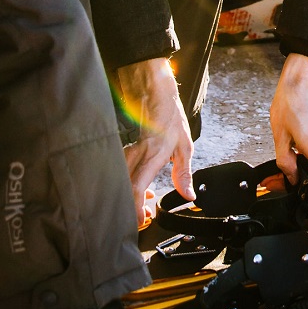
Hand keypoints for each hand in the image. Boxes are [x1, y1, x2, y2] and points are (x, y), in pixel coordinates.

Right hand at [113, 58, 193, 226]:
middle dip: (129, 208)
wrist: (152, 89)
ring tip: (143, 205)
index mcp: (151, 155)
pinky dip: (127, 185)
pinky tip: (139, 188)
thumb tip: (188, 194)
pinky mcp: (123, 149)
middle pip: (123, 189)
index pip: (136, 188)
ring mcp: (126, 151)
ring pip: (119, 182)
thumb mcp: (184, 144)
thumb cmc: (168, 114)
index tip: (140, 219)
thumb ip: (183, 172)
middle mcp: (135, 155)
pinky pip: (120, 172)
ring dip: (129, 197)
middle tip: (142, 217)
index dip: (134, 208)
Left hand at [270, 54, 307, 203]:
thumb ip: (284, 160)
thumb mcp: (279, 134)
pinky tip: (290, 148)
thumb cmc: (290, 102)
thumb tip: (290, 176)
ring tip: (282, 164)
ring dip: (302, 166)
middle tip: (284, 182)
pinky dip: (304, 155)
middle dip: (304, 181)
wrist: (301, 80)